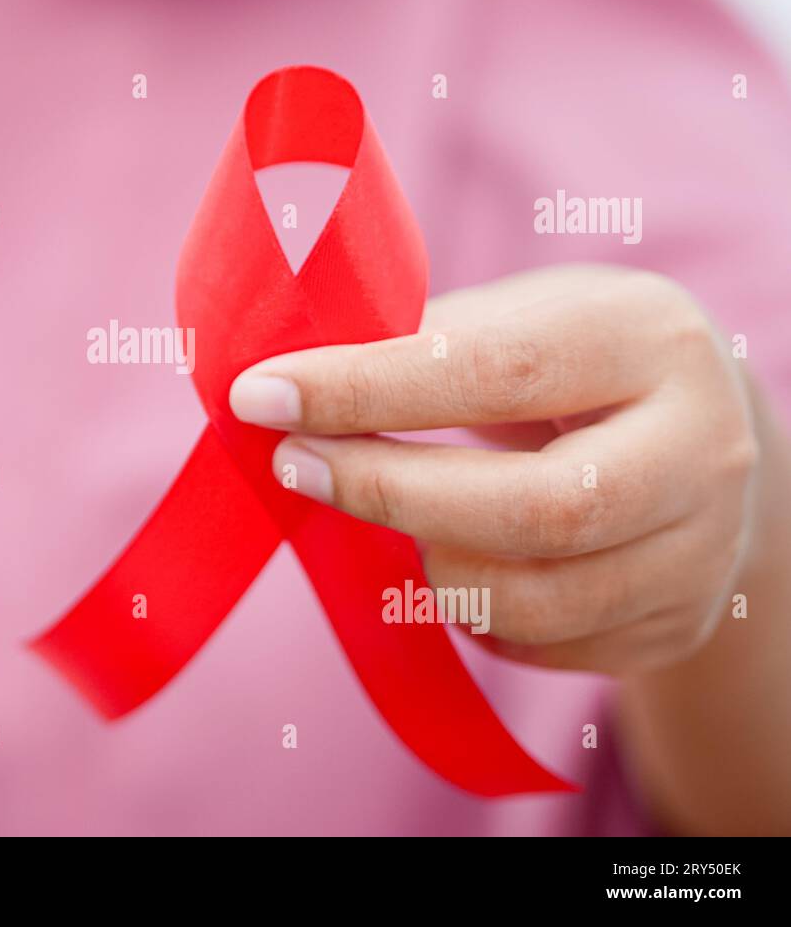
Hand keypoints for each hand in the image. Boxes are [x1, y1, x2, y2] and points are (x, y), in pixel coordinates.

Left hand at [229, 265, 761, 673]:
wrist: (702, 439)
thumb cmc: (576, 362)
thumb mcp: (521, 316)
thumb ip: (421, 342)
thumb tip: (286, 384)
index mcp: (650, 341)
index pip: (495, 371)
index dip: (365, 390)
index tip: (261, 395)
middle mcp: (702, 450)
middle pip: (532, 508)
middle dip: (384, 491)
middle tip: (291, 465)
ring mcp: (700, 552)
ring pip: (532, 599)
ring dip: (423, 563)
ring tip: (379, 511)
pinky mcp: (674, 625)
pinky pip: (538, 648)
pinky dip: (467, 610)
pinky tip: (443, 557)